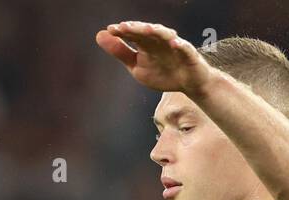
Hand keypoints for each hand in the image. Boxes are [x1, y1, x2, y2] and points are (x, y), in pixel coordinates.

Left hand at [95, 21, 212, 95]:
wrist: (188, 83)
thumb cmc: (162, 73)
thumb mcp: (136, 66)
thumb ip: (120, 52)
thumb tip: (100, 35)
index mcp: (145, 43)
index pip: (133, 35)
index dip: (123, 32)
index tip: (111, 30)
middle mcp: (159, 41)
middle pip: (147, 33)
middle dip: (136, 29)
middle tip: (124, 27)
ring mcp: (174, 46)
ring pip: (165, 36)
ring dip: (157, 31)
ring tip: (147, 29)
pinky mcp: (188, 54)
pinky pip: (185, 48)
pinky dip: (180, 45)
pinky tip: (174, 43)